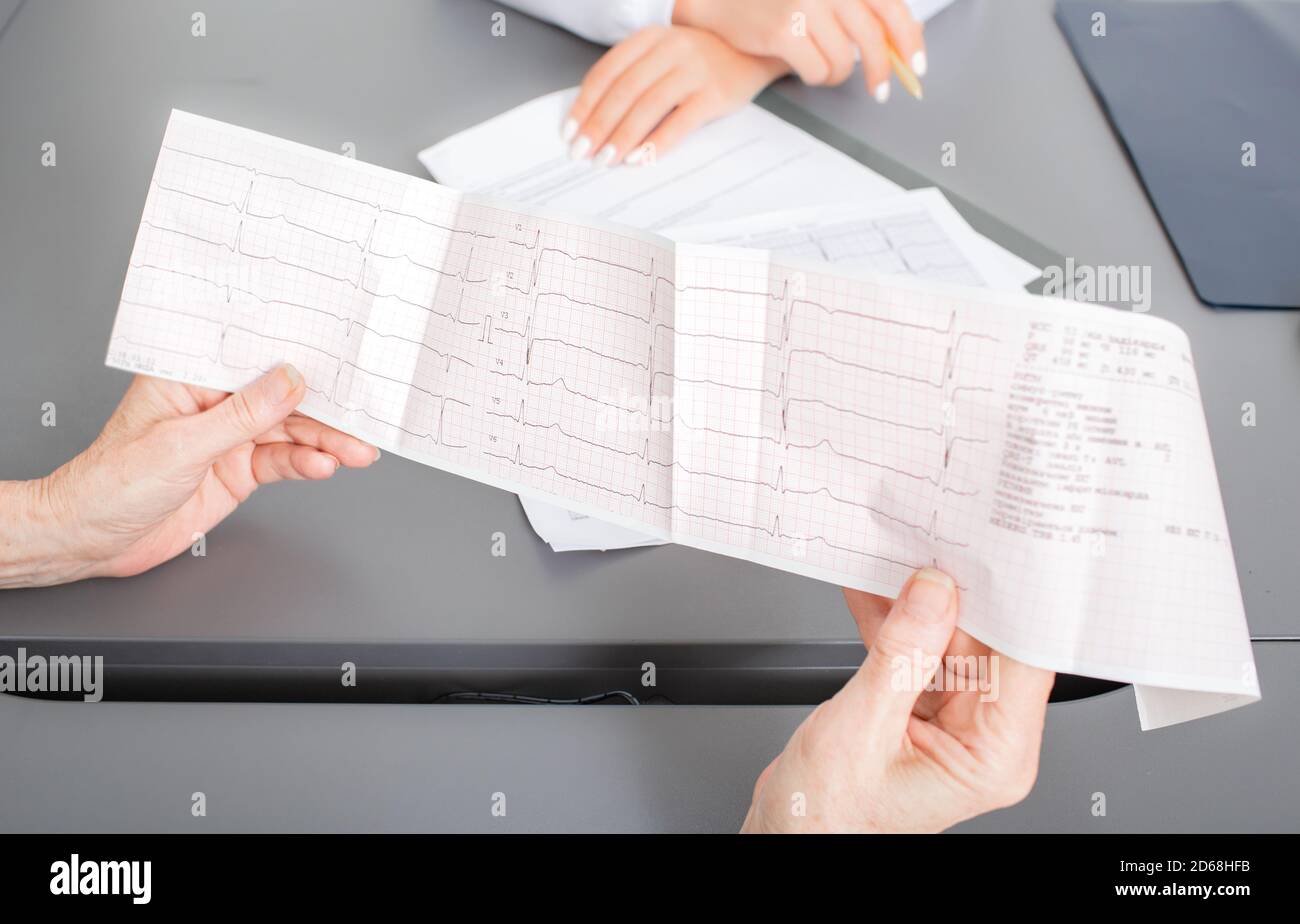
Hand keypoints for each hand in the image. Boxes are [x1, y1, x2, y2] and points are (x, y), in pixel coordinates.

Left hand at [0, 365, 378, 587]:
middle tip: (362, 415)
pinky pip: (282, 461)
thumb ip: (242, 415)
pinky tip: (325, 465)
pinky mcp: (237, 470)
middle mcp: (212, 402)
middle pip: (281, 396)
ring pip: (289, 430)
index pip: (252, 355)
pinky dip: (307, 464)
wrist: (92, 540)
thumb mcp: (182, 445)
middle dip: (324, 407)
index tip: (338, 357)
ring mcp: (227, 437)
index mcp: (188, 375)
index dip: (295, 352)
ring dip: (326, 440)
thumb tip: (289, 382)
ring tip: (356, 449)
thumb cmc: (110, 484)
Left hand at [562, 25, 787, 166]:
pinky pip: (680, 122)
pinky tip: (639, 159)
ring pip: (648, 107)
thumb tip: (596, 120)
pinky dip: (656, 143)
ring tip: (606, 160)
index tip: (570, 131)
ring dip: (622, 138)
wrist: (757, 51)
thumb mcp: (665, 55)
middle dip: (598, 126)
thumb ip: (636, 76)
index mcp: (651, 37)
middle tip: (583, 153)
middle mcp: (671, 48)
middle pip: (624, 91)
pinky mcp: (715, 94)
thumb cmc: (702, 60)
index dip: (586, 104)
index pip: (608, 72)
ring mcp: (695, 69)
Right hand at [674, 0, 924, 101]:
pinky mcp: (784, 30)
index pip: (890, 7)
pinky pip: (817, 71)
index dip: (909, 40)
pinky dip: (813, 77)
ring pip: (843, 61)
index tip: (917, 65)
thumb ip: (856, 11)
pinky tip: (800, 67)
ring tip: (819, 67)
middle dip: (880, 73)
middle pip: (872, 39)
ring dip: (835, 74)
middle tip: (879, 92)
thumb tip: (904, 41)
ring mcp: (806, 5)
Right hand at [742, 568, 1054, 832]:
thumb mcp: (862, 726)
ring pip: (946, 637)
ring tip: (892, 556)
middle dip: (954, 592)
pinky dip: (889, 620)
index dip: (1010, 604)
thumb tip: (932, 591)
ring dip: (915, 600)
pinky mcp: (917, 706)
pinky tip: (871, 587)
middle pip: (985, 642)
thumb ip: (901, 652)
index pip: (1023, 661)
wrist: (789, 836)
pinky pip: (913, 649)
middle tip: (929, 544)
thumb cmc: (826, 818)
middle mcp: (981, 738)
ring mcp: (949, 720)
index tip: (989, 557)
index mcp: (994, 755)